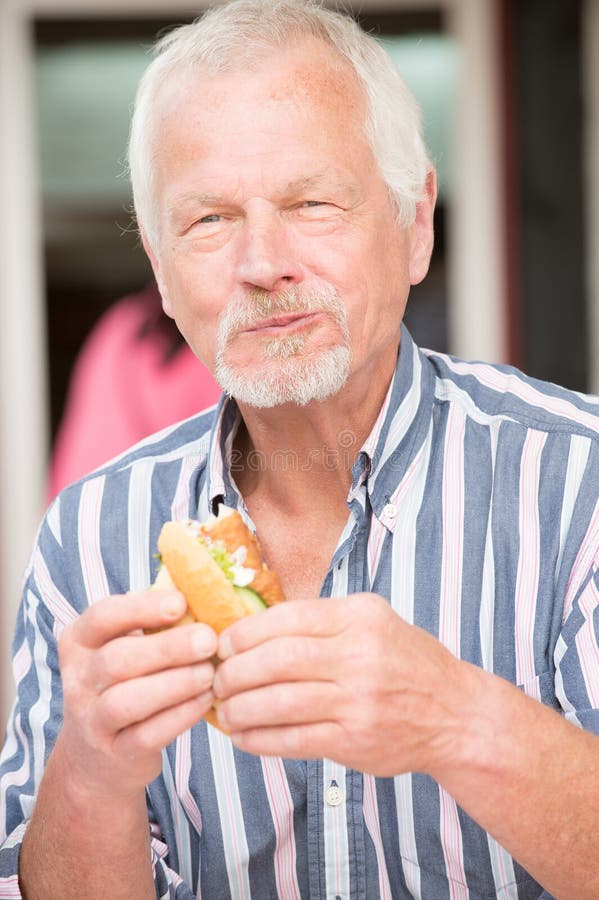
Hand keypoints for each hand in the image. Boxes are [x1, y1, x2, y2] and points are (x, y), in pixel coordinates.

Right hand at [56, 590, 217, 798]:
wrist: (96, 758)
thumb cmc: (124, 683)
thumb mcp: (123, 648)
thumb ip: (154, 624)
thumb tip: (204, 596)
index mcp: (80, 641)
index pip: (103, 617)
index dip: (142, 608)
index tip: (181, 603)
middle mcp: (78, 679)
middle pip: (118, 660)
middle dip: (168, 648)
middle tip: (209, 640)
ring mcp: (91, 720)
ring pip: (127, 700)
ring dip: (175, 684)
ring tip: (209, 673)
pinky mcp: (114, 754)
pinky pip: (146, 735)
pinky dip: (179, 716)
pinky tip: (204, 701)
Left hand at [213, 593, 474, 776]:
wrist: (456, 714)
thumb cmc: (405, 661)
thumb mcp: (373, 620)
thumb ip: (322, 620)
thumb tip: (253, 628)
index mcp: (360, 617)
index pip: (287, 619)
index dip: (245, 632)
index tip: (223, 643)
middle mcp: (359, 655)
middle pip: (276, 659)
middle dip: (234, 670)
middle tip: (215, 678)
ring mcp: (358, 701)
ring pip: (278, 702)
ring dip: (239, 707)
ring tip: (224, 709)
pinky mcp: (354, 742)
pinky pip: (292, 739)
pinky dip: (259, 738)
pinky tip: (243, 736)